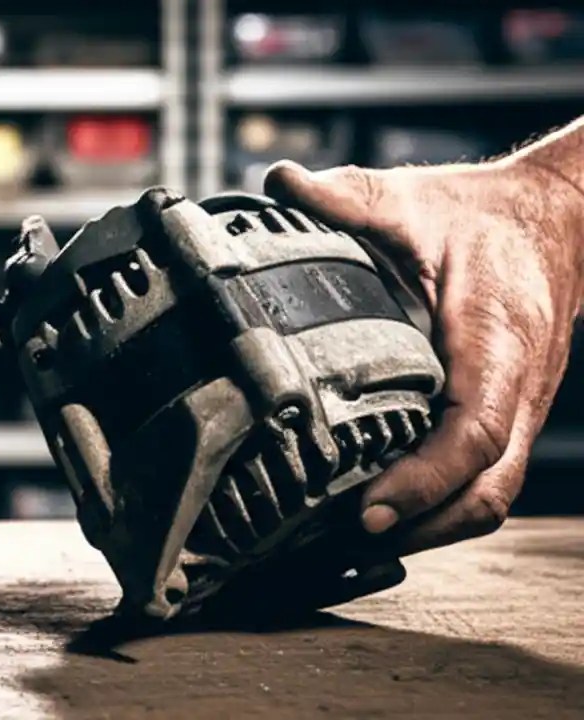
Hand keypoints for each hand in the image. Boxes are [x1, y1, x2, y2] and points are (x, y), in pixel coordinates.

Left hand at [265, 156, 583, 553]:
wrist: (554, 219)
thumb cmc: (483, 217)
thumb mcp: (411, 198)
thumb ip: (348, 197)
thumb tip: (280, 184)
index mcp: (497, 343)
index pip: (474, 434)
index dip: (424, 482)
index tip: (368, 511)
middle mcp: (518, 389)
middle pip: (485, 491)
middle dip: (419, 527)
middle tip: (340, 538)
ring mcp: (518, 409)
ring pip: (488, 496)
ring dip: (429, 527)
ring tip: (351, 539)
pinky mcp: (506, 416)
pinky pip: (482, 479)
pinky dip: (438, 506)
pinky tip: (383, 510)